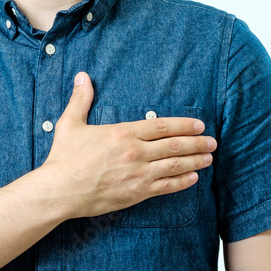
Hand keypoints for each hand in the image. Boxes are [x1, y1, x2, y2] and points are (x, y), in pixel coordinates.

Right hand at [38, 71, 216, 219]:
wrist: (59, 191)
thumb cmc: (63, 158)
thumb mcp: (70, 123)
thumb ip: (81, 100)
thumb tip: (83, 76)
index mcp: (122, 133)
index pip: (161, 126)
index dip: (183, 125)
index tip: (199, 124)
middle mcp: (134, 153)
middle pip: (174, 146)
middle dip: (196, 143)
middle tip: (212, 142)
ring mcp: (137, 174)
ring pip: (174, 166)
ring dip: (194, 161)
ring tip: (209, 158)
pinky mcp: (135, 193)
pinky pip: (165, 187)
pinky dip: (182, 182)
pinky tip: (193, 178)